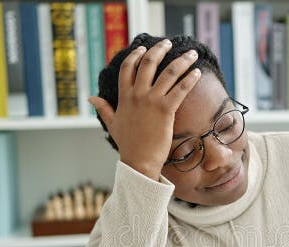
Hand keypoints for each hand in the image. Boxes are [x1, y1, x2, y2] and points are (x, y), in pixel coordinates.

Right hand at [89, 39, 202, 180]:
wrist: (139, 161)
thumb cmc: (128, 145)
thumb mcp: (112, 124)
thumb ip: (103, 108)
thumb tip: (91, 98)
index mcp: (124, 97)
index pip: (127, 67)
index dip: (136, 55)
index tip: (144, 48)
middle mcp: (137, 95)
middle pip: (148, 63)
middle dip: (159, 49)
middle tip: (169, 42)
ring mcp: (151, 101)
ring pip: (168, 72)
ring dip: (182, 60)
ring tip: (192, 54)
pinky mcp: (165, 110)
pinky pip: (180, 89)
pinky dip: (190, 79)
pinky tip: (197, 73)